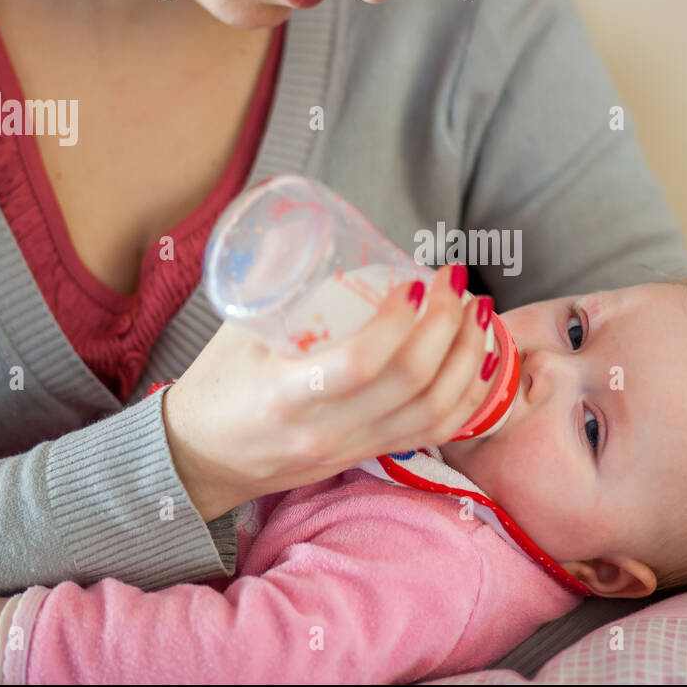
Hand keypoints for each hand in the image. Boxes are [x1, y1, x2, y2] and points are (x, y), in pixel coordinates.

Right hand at [164, 263, 494, 518]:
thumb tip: (322, 225)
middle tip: (454, 283)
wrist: (200, 461)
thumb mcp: (237, 329)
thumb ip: (280, 284)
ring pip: (436, 410)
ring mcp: (352, 448)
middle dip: (448, 326)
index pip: (359, 363)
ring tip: (478, 312)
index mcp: (285, 395)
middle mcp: (326, 429)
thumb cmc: (217, 385)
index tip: (416, 281)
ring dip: (471, 357)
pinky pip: (437, 432)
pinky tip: (485, 357)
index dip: (398, 321)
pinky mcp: (369, 456)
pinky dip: (472, 393)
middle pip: (411, 384)